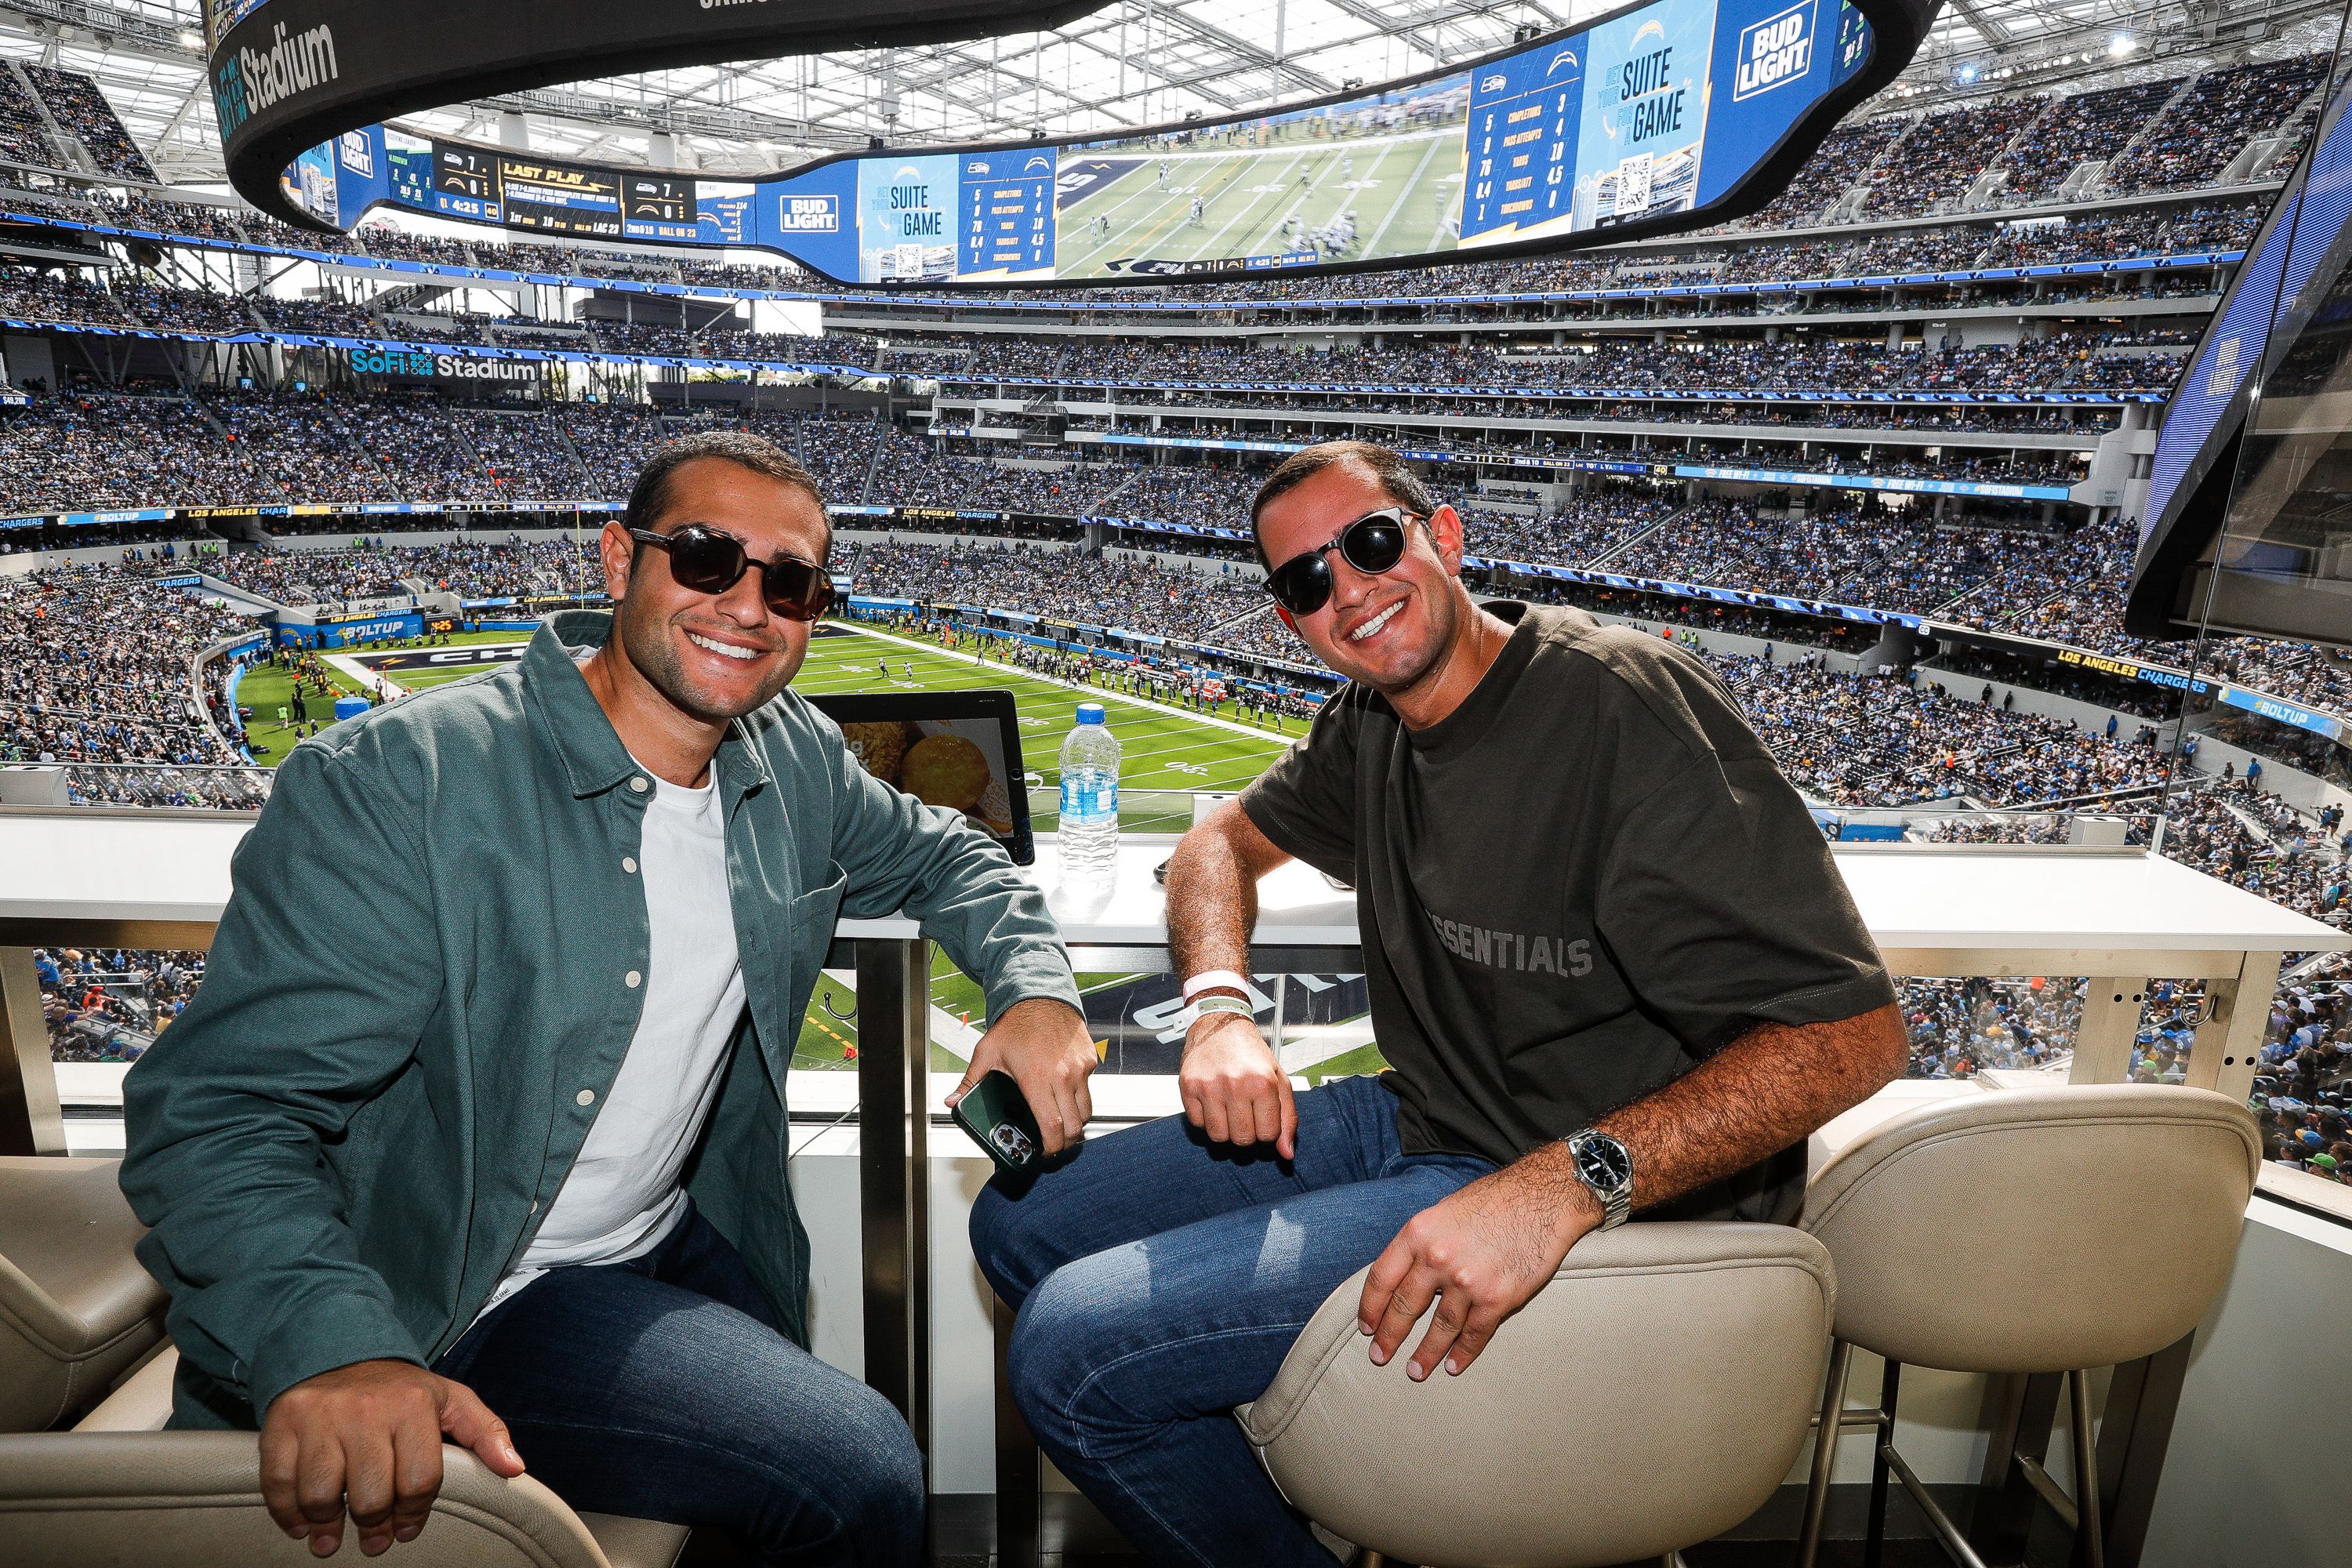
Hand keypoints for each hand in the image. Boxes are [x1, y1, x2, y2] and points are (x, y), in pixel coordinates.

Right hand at [258, 1358, 523, 1557]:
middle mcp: (367, 1410)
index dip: (413, 1514)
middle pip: (370, 1495)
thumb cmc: (398, 1388)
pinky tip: (302, 1523)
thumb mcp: (450, 1399)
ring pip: (322, 1494)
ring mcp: (321, 1416)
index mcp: (413, 1405)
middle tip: (373, 1538)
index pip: (419, 1481)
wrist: (338, 1349)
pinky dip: (287, 1512)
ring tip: (332, 1537)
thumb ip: (486, 1432)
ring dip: (326, 1526)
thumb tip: (514, 1467)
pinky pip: (280, 1482)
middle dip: (373, 1526)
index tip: (406, 1527)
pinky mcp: (283, 1422)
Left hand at [949, 996, 1095, 1155]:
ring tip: (1062, 1124)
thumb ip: (970, 1081)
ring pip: (1086, 1110)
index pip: (1052, 1126)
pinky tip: (1065, 1094)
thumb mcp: (987, 1053)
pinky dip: (1080, 1097)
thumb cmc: (1016, 1023)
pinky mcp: (1089, 1061)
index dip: (1051, 1146)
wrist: (1040, 996)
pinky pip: (1089, 1088)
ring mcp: (1079, 1069)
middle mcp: (1062, 1076)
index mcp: (1036, 1078)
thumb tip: (954, 1101)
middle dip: (1066, 1141)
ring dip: (1076, 1122)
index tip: (1045, 1151)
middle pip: (1075, 1125)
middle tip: (1055, 1143)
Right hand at [1178, 1012, 1295, 1157]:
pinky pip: (1197, 1124)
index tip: (1263, 1117)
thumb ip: (1287, 1118)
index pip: (1268, 1135)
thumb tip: (1286, 1154)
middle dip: (1247, 1132)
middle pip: (1243, 1139)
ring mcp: (1209, 1087)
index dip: (1267, 1130)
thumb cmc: (1251, 1053)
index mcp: (1263, 1082)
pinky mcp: (1188, 1087)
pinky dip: (1205, 1118)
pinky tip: (1213, 1102)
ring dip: (1226, 1129)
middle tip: (1246, 1113)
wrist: (1220, 1025)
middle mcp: (1235, 1085)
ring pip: (1218, 1137)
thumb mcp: (1279, 1080)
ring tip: (1229, 1109)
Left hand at [1358, 1151, 1600, 1380]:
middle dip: (1390, 1336)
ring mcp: (1467, 1280)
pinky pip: (1474, 1334)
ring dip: (1425, 1353)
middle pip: (1404, 1306)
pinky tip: (1453, 1366)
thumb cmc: (1494, 1200)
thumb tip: (1405, 1275)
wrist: (1543, 1197)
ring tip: (1415, 1371)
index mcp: (1418, 1232)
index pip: (1381, 1278)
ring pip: (1439, 1327)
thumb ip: (1422, 1243)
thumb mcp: (1443, 1211)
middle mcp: (1438, 1257)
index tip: (1367, 1327)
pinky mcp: (1497, 1298)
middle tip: (1380, 1357)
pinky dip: (1462, 1353)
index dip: (1370, 1307)